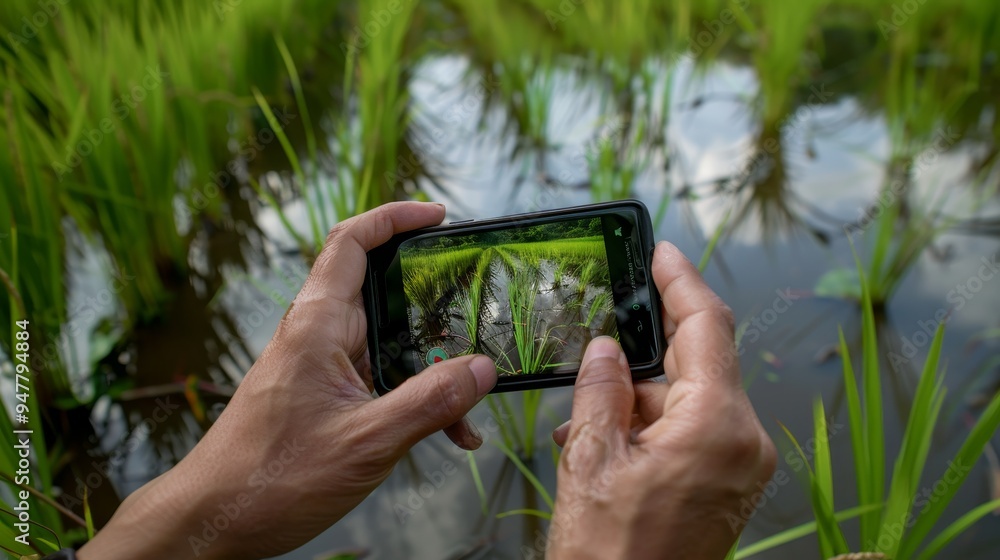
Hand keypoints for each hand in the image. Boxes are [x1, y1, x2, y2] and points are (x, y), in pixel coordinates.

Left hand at [78, 202, 497, 559]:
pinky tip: (446, 432)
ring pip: (386, 340)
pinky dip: (413, 394)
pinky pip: (379, 377)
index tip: (438, 216)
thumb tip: (482, 369)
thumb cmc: (271, 480)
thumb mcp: (366, 441)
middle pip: (378, 286)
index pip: (351, 242)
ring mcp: (319, 364)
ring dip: (429, 361)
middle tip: (474, 300)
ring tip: (469, 393)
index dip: (394, 217)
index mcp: (317, 325)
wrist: (215, 520)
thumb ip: (429, 403)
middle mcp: (317, 334)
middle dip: (430, 294)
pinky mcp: (322, 394)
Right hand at [546, 242, 776, 558]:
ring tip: (586, 415)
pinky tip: (607, 438)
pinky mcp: (730, 482)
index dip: (681, 281)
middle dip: (648, 345)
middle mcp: (743, 439)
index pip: (707, 325)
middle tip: (607, 324)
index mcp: (716, 425)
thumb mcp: (590, 461)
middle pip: (699, 360)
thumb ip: (601, 390)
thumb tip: (605, 348)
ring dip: (640, 394)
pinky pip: (694, 429)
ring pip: (691, 396)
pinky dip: (653, 423)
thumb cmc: (612, 557)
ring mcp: (741, 464)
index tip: (661, 252)